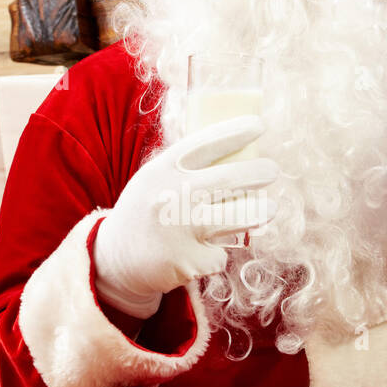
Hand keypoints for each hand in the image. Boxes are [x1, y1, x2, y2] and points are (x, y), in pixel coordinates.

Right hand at [93, 114, 280, 317]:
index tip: (258, 125)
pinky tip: (199, 254)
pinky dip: (215, 255)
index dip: (235, 132)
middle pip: (227, 178)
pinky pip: (218, 255)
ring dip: (260, 212)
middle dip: (258, 173)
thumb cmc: (145, 214)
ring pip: (236, 218)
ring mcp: (178, 229)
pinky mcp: (186, 261)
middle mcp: (169, 196)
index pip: (204, 144)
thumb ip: (184, 170)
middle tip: (272, 170)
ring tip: (270, 209)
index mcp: (161, 170)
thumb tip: (235, 154)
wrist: (114, 261)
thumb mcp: (154, 181)